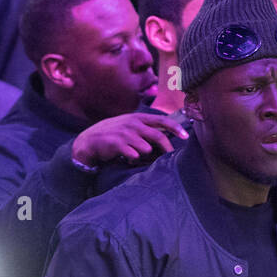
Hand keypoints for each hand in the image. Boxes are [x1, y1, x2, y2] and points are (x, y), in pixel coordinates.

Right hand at [72, 113, 188, 167]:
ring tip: (136, 156)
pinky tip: (127, 158)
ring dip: (145, 155)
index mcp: (139, 118)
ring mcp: (125, 133)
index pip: (162, 121)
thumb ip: (146, 129)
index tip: (186, 136)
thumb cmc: (114, 134)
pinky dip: (133, 159)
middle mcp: (133, 124)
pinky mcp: (117, 144)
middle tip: (170, 158)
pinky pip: (133, 155)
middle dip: (167, 149)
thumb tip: (165, 139)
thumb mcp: (130, 126)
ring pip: (146, 148)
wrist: (90, 140)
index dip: (175, 128)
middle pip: (158, 136)